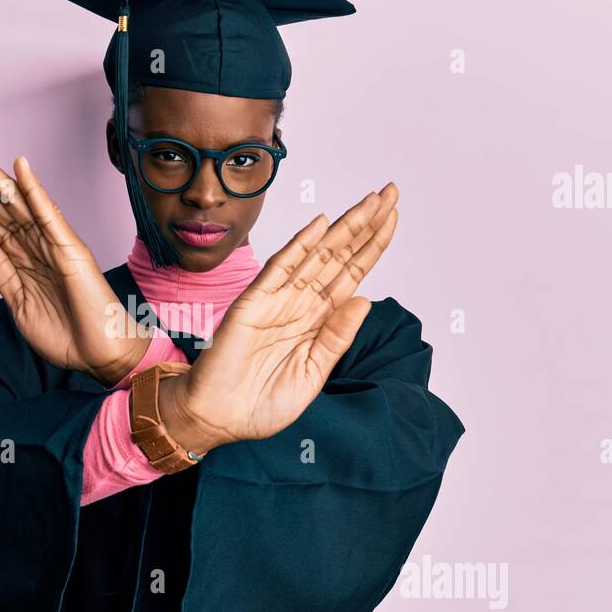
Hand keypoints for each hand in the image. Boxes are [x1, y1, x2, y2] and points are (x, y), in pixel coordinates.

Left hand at [0, 132, 150, 386]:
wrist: (102, 354)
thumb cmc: (66, 332)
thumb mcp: (18, 302)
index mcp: (20, 254)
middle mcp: (34, 241)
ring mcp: (52, 243)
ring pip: (14, 200)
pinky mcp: (70, 251)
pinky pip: (49, 217)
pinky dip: (35, 192)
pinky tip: (20, 168)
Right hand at [162, 183, 400, 451]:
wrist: (218, 419)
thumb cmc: (260, 403)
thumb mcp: (312, 376)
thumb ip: (336, 339)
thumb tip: (365, 298)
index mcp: (317, 321)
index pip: (351, 275)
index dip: (373, 246)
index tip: (394, 218)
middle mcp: (300, 303)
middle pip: (339, 256)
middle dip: (366, 224)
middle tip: (391, 192)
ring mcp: (276, 300)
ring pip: (316, 255)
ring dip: (343, 228)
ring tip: (370, 201)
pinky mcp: (252, 304)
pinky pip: (279, 269)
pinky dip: (299, 246)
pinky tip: (320, 225)